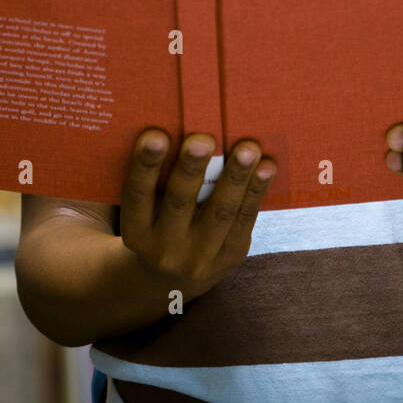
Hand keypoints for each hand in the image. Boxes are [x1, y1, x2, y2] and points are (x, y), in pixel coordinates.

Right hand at [119, 129, 276, 300]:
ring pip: (220, 211)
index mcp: (136, 232)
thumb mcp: (148, 212)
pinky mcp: (231, 255)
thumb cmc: (161, 222)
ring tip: (247, 148)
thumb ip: (156, 180)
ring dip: (236, 176)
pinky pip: (245, 219)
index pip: (138, 196)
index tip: (155, 135)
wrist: (177, 278)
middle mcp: (165, 249)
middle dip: (192, 169)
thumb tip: (175, 123)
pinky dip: (257, 191)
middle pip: (180, 203)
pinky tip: (267, 167)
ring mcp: (200, 256)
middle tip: (202, 138)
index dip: (145, 166)